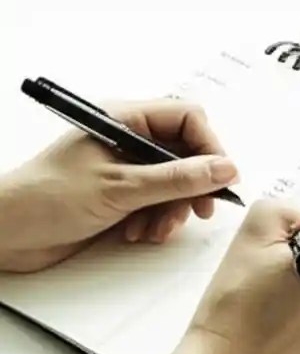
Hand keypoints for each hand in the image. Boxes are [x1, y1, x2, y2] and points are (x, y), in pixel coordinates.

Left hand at [0, 99, 239, 272]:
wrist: (3, 234)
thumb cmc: (44, 198)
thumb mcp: (120, 188)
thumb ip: (176, 179)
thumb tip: (223, 169)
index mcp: (124, 120)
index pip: (187, 119)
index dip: (209, 147)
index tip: (220, 178)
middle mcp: (127, 141)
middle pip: (186, 154)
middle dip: (193, 186)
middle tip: (199, 210)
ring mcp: (124, 169)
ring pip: (174, 183)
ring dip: (172, 209)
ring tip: (155, 229)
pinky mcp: (119, 196)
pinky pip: (156, 204)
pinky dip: (155, 220)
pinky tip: (137, 233)